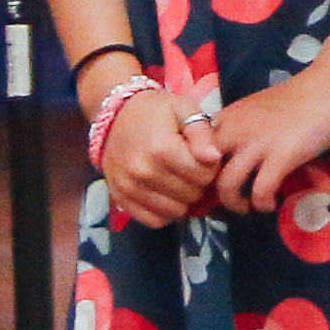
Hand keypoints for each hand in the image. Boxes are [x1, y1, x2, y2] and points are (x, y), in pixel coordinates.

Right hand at [89, 72, 223, 221]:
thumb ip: (202, 133)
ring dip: (183, 199)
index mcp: (161, 149)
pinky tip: (165, 194)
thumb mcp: (184, 109)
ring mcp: (129, 187)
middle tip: (190, 168)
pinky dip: (164, 212)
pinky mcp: (120, 198)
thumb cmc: (157, 111)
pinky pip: (153, 220)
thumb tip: (213, 157)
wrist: (116, 115)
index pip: (204, 176)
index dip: (210, 167)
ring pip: (175, 211)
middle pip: (192, 195)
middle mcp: (142, 172)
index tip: (203, 157)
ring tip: (178, 180)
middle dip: (198, 184)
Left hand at [203, 64, 329, 212]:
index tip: (211, 184)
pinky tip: (270, 204)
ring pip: (226, 186)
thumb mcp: (255, 110)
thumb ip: (238, 129)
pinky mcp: (280, 156)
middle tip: (223, 202)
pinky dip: (262, 203)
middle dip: (208, 192)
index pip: (193, 151)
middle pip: (201, 170)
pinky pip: (261, 190)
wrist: (329, 87)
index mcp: (225, 118)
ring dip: (234, 204)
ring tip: (246, 208)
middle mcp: (233, 131)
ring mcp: (256, 144)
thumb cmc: (297, 97)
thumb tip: (231, 155)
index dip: (198, 172)